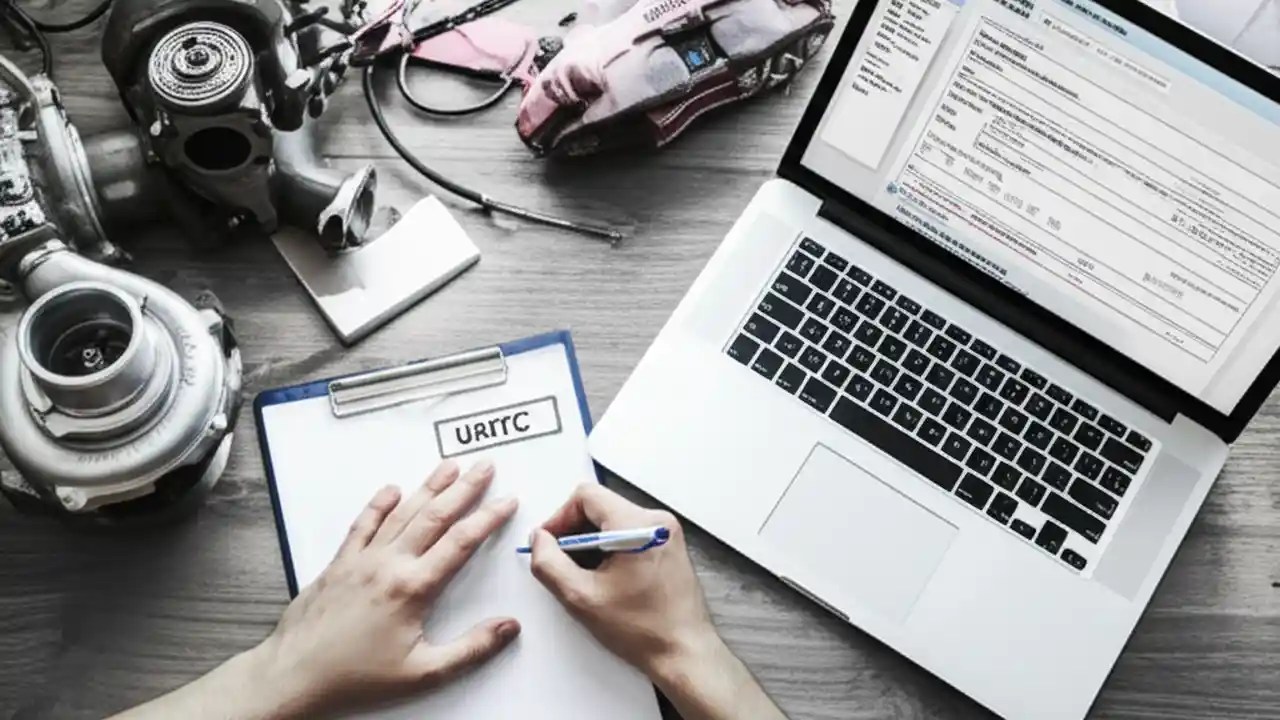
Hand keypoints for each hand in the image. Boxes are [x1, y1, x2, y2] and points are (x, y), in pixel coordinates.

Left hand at [257, 460, 520, 716]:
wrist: (297, 674)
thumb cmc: (355, 676)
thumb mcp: (423, 672)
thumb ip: (471, 648)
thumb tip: (507, 627)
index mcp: (413, 588)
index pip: (461, 542)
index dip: (488, 518)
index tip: (506, 502)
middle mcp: (388, 564)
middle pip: (435, 516)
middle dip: (464, 488)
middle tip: (484, 468)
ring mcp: (362, 559)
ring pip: (402, 513)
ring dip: (428, 487)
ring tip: (448, 467)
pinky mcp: (340, 563)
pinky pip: (363, 524)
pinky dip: (379, 504)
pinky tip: (391, 490)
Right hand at [526, 484, 717, 679]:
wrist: (684, 651)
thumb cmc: (644, 629)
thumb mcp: (581, 598)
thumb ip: (549, 563)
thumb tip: (539, 540)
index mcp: (638, 526)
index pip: (587, 496)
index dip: (560, 517)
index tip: (550, 542)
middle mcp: (657, 521)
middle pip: (601, 506)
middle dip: (575, 531)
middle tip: (563, 561)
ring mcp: (666, 532)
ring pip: (614, 519)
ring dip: (592, 541)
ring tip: (585, 574)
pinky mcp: (668, 545)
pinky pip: (630, 532)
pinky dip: (610, 547)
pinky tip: (605, 576)